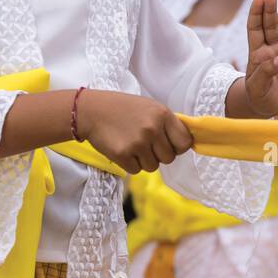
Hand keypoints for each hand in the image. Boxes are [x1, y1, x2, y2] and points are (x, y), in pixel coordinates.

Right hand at [78, 91, 193, 173]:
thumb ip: (167, 123)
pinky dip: (130, 164)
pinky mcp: (123, 154)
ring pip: (153, 167)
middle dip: (158, 155)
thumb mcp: (150, 107)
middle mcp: (152, 128)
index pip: (184, 142)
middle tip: (145, 144)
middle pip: (169, 158)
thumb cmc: (123, 109)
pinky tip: (122, 149)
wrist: (92, 111)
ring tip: (132, 144)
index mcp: (162, 114)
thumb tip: (186, 143)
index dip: (177, 147)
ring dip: (143, 160)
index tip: (169, 145)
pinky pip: (136, 170)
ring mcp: (138, 142)